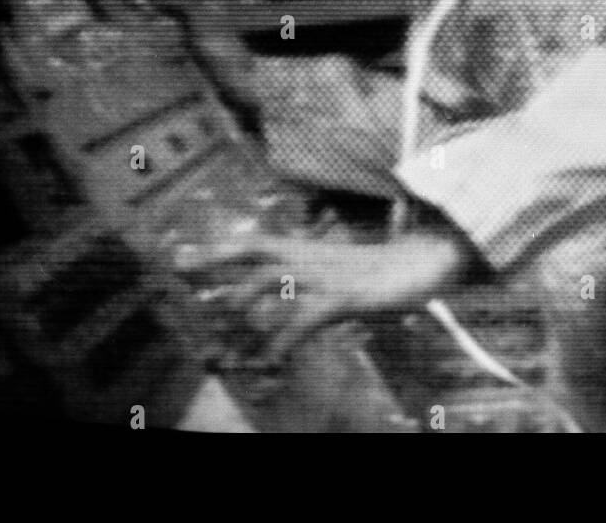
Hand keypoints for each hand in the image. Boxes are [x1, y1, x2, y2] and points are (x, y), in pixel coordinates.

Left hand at [174, 230, 467, 362]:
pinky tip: (268, 362)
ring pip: (274, 280)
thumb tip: (278, 298)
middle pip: (255, 251)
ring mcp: (328, 275)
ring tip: (221, 324)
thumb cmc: (380, 272)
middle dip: (216, 259)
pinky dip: (284, 340)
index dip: (219, 248)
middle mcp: (311, 257)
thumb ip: (305, 282)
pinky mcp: (347, 296)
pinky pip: (307, 318)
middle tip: (180, 268)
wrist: (426, 263)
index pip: (256, 243)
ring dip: (242, 301)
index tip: (181, 256)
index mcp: (307, 251)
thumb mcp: (336, 274)